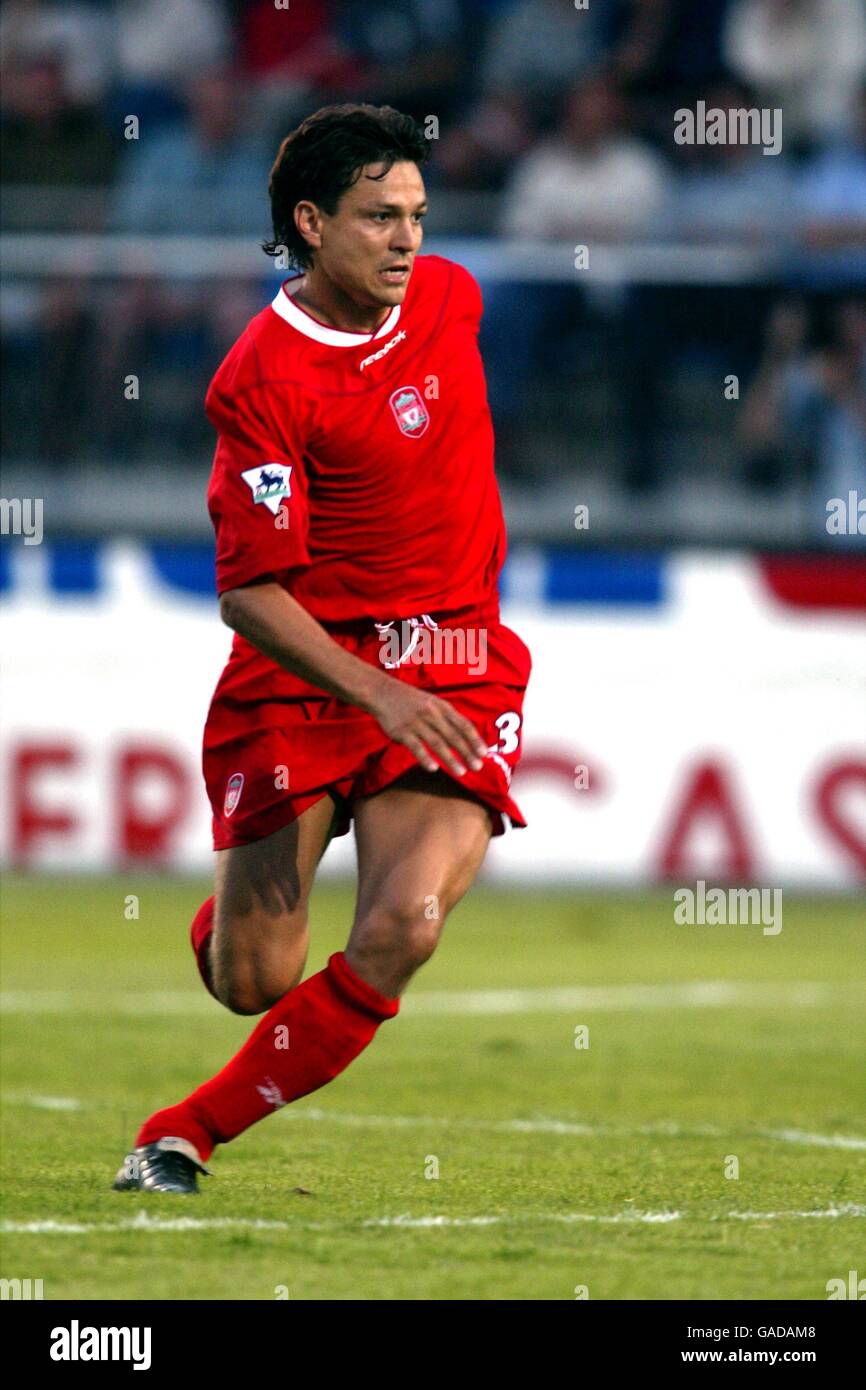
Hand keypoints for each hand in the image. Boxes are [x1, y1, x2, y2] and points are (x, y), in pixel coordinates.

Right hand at [368, 677, 487, 778]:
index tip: (484, 753)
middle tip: (478, 767)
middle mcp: (432, 714)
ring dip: (451, 759)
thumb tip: (466, 736)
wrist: (383, 693)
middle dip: (467, 752)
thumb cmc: (412, 701)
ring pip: (437, 743)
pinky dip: (425, 758)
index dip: (475, 739)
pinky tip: (434, 769)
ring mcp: (417, 723)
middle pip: (453, 736)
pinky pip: (416, 747)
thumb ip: (448, 718)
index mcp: (442, 707)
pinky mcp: (402, 731)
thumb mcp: (433, 703)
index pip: (463, 724)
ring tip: (461, 772)